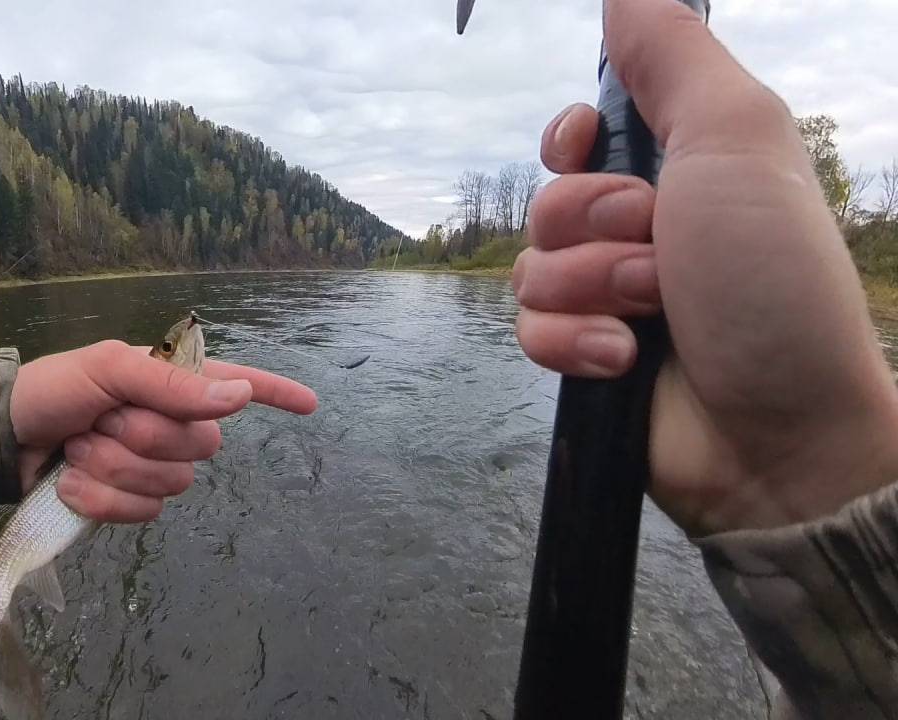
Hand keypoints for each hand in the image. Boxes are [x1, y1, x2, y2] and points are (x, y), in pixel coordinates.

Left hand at [10, 339, 317, 522]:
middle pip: (201, 445)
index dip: (274, 392)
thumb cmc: (53, 390)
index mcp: (170, 383)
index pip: (235, 384)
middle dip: (142, 435)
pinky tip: (73, 483)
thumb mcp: (110, 370)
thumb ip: (173, 384)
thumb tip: (239, 398)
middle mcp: (170, 424)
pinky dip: (101, 500)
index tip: (310, 405)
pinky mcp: (127, 504)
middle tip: (99, 421)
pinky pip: (141, 514)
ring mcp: (150, 468)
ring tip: (78, 449)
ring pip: (171, 485)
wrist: (0, 438)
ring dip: (114, 467)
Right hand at [512, 0, 897, 535]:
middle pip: (550, 199)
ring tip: (653, 314)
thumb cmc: (771, 279)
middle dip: (595, 224)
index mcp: (689, 171)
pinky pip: (530, 332)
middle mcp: (648, 231)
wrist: (780, 433)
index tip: (587, 145)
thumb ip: (674, 59)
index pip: (587, 134)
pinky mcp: (589, 361)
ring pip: (532, 268)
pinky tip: (626, 361)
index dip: (573, 138)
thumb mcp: (736, 138)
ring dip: (591, 287)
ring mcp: (615, 300)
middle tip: (659, 250)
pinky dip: (575, 343)